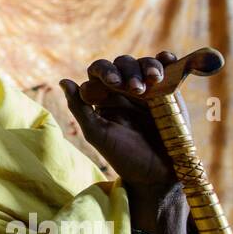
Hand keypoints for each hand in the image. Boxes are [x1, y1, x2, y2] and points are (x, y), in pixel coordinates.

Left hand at [59, 51, 186, 201]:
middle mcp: (124, 89)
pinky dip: (167, 61)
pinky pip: (168, 70)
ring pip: (144, 64)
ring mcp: (147, 89)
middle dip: (129, 71)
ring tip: (154, 80)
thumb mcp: (97, 134)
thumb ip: (79, 108)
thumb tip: (63, 81)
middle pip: (122, 63)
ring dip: (148, 66)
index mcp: (103, 95)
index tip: (114, 84)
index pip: (99, 70)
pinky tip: (169, 59)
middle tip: (136, 89)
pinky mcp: (168, 93)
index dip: (105, 71)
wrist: (156, 174)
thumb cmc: (123, 156)